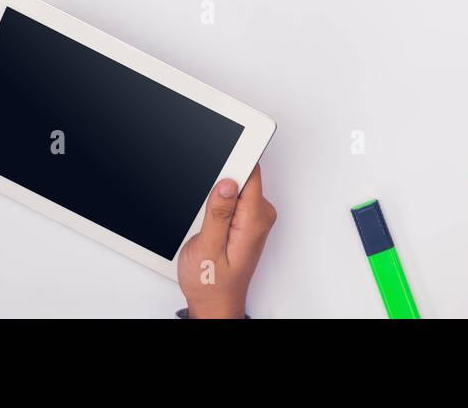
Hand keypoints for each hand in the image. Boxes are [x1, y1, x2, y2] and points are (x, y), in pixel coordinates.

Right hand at [176, 166, 275, 317]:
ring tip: (209, 224)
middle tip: (207, 213)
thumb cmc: (212, 283)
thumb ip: (219, 214)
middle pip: (243, 177)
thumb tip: (228, 184)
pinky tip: (213, 224)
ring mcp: (256, 218)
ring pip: (238, 187)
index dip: (232, 165)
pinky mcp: (248, 220)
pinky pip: (236, 198)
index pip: (251, 174)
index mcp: (253, 221)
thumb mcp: (207, 248)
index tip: (218, 170)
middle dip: (220, 185)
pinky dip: (221, 205)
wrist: (216, 303)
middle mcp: (260, 217)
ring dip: (219, 198)